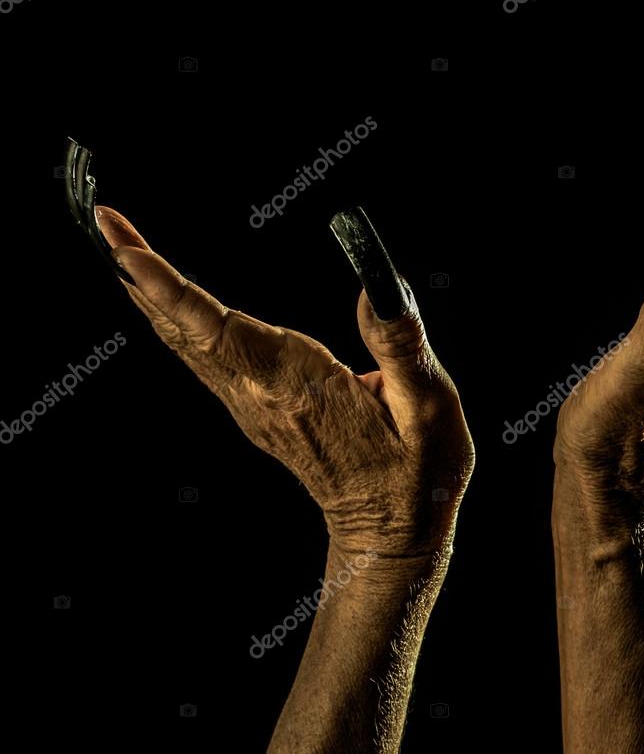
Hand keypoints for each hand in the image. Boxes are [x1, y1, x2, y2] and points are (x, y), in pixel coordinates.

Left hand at [99, 207, 473, 556]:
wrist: (390, 534)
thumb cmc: (417, 475)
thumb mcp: (430, 410)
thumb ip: (400, 344)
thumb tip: (375, 285)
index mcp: (299, 390)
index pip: (217, 329)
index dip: (168, 287)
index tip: (122, 248)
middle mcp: (261, 399)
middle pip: (183, 331)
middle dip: (138, 274)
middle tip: (102, 219)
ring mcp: (253, 409)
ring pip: (186, 345)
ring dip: (149, 294)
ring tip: (117, 244)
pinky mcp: (256, 412)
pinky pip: (203, 358)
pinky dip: (175, 318)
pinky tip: (161, 298)